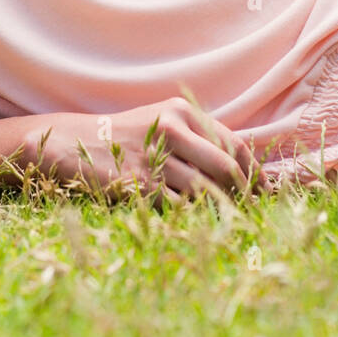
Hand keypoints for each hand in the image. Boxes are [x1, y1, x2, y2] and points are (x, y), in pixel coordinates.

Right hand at [25, 93, 272, 209]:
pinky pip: (179, 206)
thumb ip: (198, 139)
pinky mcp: (140, 184)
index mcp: (182, 112)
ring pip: (206, 189)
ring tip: (230, 223)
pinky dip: (192, 217)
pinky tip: (197, 225)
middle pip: (227, 166)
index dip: (254, 172)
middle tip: (252, 213)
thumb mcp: (161, 123)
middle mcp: (172, 129)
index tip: (265, 192)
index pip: (234, 143)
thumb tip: (242, 170)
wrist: (72, 144)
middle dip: (245, 193)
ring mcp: (155, 157)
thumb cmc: (126, 137)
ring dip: (222, 209)